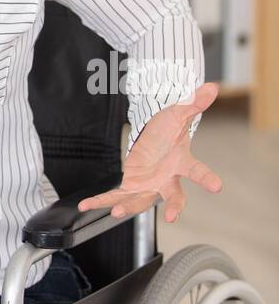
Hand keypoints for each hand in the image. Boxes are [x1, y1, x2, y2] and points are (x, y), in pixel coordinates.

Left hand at [77, 81, 221, 224]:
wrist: (153, 138)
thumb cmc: (168, 129)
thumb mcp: (178, 113)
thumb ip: (194, 103)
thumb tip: (212, 86)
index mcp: (181, 162)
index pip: (197, 170)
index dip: (207, 178)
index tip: (217, 186)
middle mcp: (166, 180)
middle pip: (172, 196)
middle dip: (172, 206)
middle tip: (171, 216)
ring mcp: (148, 186)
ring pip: (140, 201)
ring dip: (129, 207)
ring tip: (117, 212)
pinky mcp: (130, 187)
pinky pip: (115, 196)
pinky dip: (100, 201)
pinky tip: (86, 206)